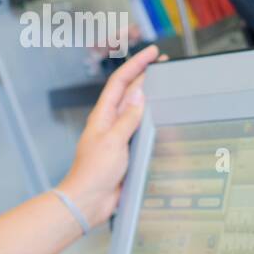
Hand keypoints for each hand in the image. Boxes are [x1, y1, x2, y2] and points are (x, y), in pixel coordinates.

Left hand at [58, 44, 162, 229]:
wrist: (88, 200)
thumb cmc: (94, 172)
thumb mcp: (113, 141)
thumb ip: (127, 118)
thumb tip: (139, 95)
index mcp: (103, 116)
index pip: (120, 82)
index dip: (136, 65)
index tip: (153, 53)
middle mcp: (110, 123)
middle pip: (129, 93)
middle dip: (145, 76)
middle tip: (163, 64)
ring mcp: (118, 136)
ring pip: (135, 110)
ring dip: (149, 96)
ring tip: (165, 85)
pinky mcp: (125, 151)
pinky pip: (139, 130)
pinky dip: (150, 121)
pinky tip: (161, 119)